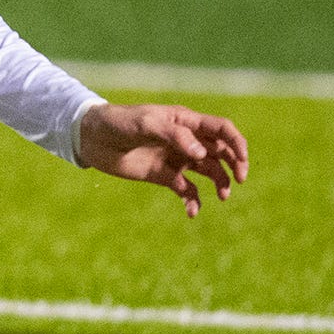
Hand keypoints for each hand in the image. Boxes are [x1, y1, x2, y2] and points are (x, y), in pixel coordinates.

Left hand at [76, 102, 248, 218]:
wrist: (91, 138)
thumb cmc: (118, 123)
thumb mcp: (145, 124)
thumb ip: (173, 135)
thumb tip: (201, 153)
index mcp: (185, 121)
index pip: (221, 129)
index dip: (237, 143)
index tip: (242, 161)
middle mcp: (185, 140)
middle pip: (221, 152)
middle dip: (235, 165)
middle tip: (239, 181)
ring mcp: (176, 158)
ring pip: (209, 172)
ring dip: (220, 183)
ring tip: (222, 197)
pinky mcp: (164, 175)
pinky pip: (187, 190)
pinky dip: (193, 200)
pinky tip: (191, 211)